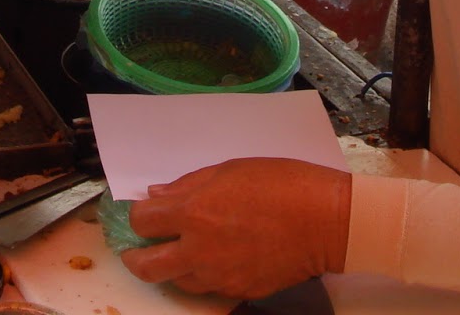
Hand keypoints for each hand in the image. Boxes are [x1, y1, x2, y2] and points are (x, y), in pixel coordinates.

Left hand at [121, 159, 350, 298]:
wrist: (325, 220)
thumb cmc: (283, 184)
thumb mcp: (231, 169)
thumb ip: (189, 184)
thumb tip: (157, 195)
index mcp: (194, 212)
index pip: (142, 221)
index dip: (138, 215)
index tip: (143, 213)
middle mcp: (199, 250)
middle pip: (146, 265)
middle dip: (134, 256)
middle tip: (137, 249)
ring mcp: (218, 276)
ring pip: (176, 281)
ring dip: (172, 267)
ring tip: (181, 252)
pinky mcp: (238, 291)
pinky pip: (209, 289)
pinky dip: (204, 276)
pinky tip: (216, 259)